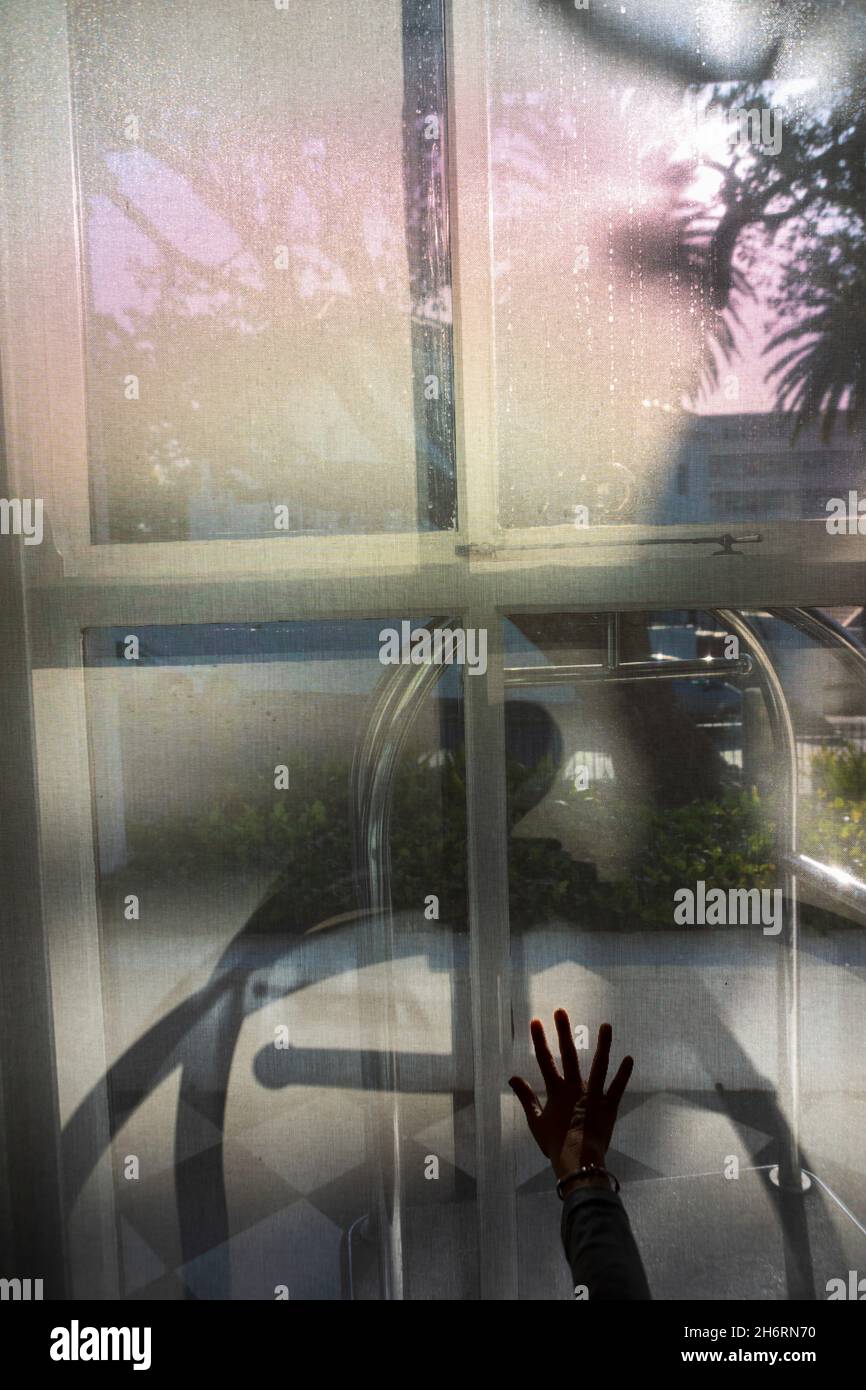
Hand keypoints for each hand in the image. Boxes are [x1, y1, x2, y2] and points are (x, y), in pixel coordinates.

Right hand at [509, 1011, 633, 1184]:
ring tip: (606, 1026)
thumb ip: (526, 1098)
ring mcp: (594, 1095)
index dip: (539, 1040)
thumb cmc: (555, 1144)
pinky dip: (624, 1073)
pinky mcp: (609, 1106)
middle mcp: (575, 1088)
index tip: (536, 1021)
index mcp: (556, 1091)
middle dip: (564, 1032)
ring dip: (603, 1045)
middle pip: (568, 1055)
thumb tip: (512, 1077)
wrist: (578, 1162)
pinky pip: (617, 1087)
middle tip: (561, 1012)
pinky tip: (629, 1058)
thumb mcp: (536, 1122)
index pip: (545, 1060)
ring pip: (599, 1065)